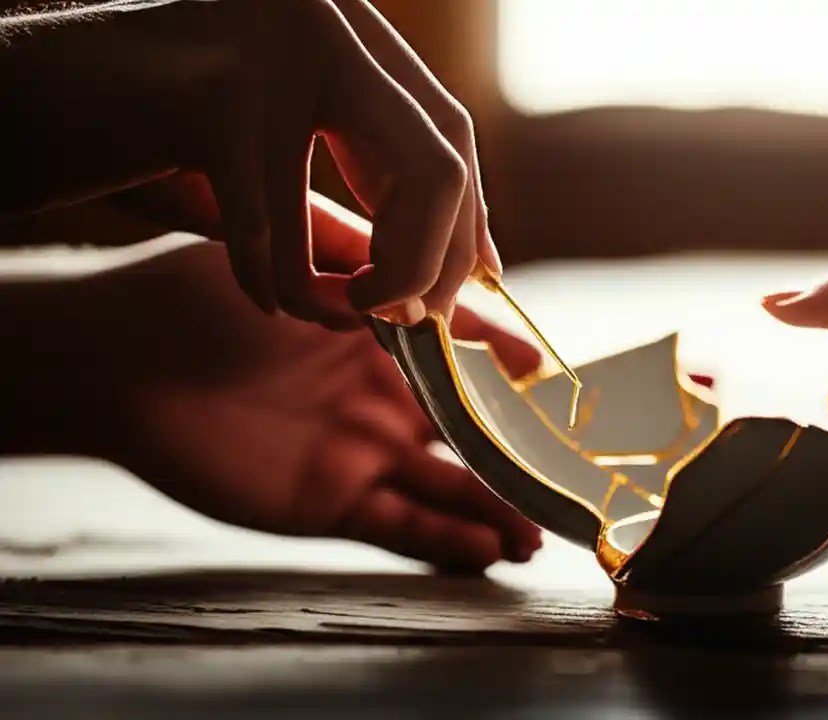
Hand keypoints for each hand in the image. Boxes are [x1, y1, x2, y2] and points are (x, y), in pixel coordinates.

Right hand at [2, 0, 496, 324]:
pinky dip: (273, 277)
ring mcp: (275, 41)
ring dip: (382, 276)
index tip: (462, 288)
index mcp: (341, 35)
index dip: (466, 220)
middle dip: (441, 256)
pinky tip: (260, 298)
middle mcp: (323, 18)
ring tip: (337, 312)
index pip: (448, 130)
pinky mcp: (215, 88)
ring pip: (413, 179)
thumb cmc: (138, 144)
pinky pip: (284, 219)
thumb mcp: (266, 180)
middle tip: (407, 318)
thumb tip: (448, 284)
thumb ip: (352, 221)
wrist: (17, 100)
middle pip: (448, 153)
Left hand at [55, 239, 542, 571]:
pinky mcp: (328, 501)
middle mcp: (377, 401)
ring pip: (443, 488)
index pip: (460, 357)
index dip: (506, 368)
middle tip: (565, 476)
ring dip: (492, 511)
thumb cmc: (202, 298)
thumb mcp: (301, 261)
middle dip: (514, 458)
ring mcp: (356, 453)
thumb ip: (377, 266)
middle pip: (464, 435)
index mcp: (375, 342)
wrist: (123, 363)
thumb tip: (455, 270)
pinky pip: (400, 525)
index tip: (549, 376)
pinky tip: (488, 549)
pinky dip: (445, 540)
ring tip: (541, 534)